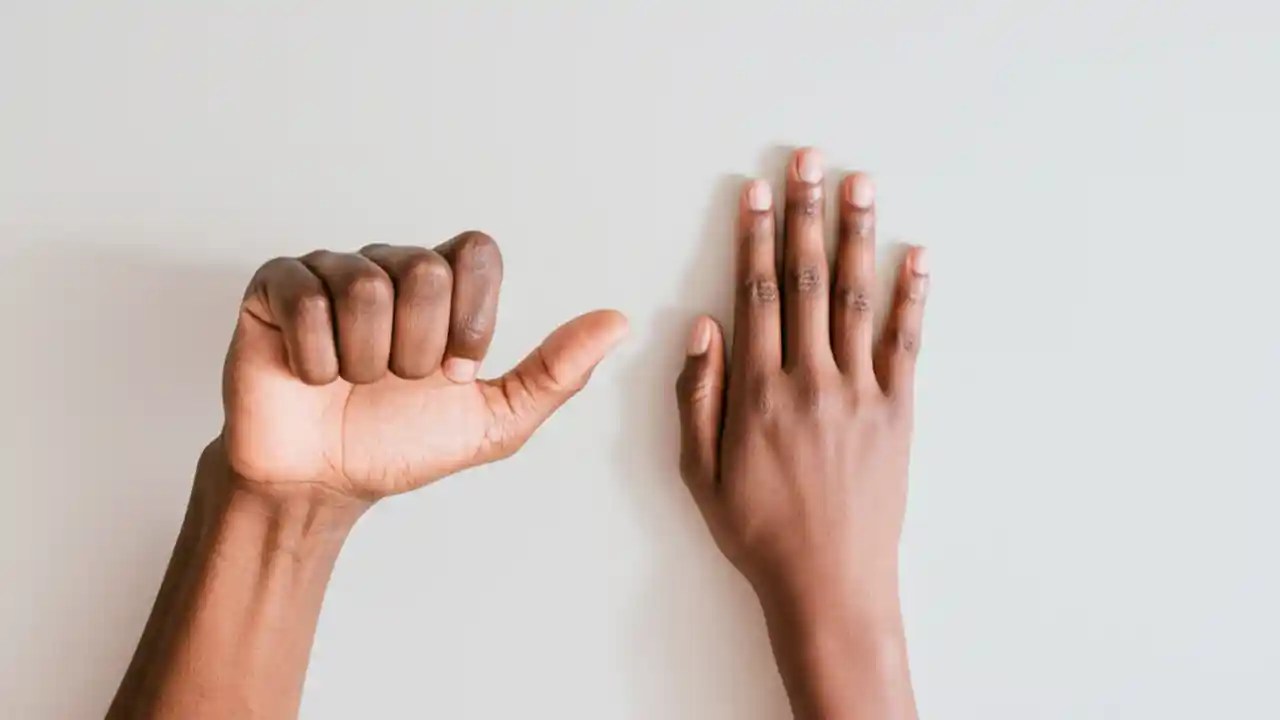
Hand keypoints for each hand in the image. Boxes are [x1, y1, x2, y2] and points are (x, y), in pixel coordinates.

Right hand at [222, 232, 627, 500]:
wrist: (323, 483)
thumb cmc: (402, 444)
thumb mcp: (494, 420)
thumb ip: (556, 372)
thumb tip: (619, 323)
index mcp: (444, 286)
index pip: (478, 253)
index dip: (470, 320)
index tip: (453, 371)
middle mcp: (390, 265)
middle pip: (426, 271)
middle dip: (417, 350)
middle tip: (396, 382)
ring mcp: (330, 271)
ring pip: (367, 287)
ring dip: (366, 361)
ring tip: (352, 382)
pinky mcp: (276, 288)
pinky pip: (307, 298)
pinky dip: (316, 358)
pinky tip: (312, 376)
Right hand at [675, 149, 926, 718]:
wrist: (829, 584)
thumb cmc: (759, 532)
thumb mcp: (700, 473)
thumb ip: (697, 397)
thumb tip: (703, 328)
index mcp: (757, 391)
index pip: (755, 294)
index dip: (754, 236)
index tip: (757, 192)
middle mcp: (809, 379)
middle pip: (804, 279)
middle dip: (805, 214)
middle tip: (809, 161)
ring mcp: (859, 392)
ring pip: (855, 297)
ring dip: (857, 235)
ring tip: (859, 185)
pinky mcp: (898, 412)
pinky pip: (906, 342)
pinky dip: (912, 296)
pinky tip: (916, 256)